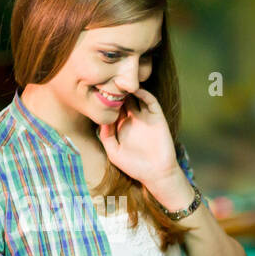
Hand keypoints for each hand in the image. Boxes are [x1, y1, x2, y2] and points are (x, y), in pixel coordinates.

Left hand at [96, 87, 184, 202]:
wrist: (158, 174)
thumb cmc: (135, 166)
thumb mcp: (114, 153)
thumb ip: (106, 136)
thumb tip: (100, 119)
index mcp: (121, 126)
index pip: (112, 107)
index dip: (105, 98)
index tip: (96, 90)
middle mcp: (133, 119)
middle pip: (123, 98)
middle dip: (116, 90)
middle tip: (107, 81)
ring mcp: (145, 117)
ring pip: (136, 96)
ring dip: (129, 89)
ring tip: (120, 82)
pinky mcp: (157, 118)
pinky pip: (151, 101)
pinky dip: (144, 93)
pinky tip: (135, 91)